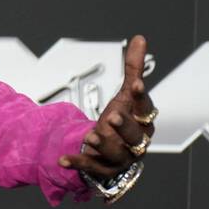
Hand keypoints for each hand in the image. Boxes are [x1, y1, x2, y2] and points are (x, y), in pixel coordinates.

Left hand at [58, 34, 155, 180]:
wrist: (112, 151)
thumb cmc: (123, 119)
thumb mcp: (125, 94)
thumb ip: (133, 69)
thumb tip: (139, 38)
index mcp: (144, 121)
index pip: (146, 109)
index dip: (141, 98)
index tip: (134, 85)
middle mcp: (137, 142)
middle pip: (135, 136)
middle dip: (125, 127)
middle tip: (112, 117)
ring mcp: (121, 158)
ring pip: (116, 154)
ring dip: (103, 145)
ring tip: (90, 136)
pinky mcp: (104, 170)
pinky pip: (91, 168)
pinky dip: (77, 163)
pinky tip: (62, 159)